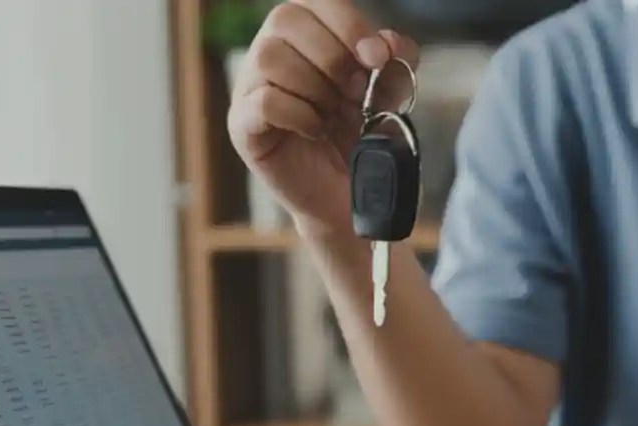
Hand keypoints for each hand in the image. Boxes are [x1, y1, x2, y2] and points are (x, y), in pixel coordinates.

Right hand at [226, 0, 419, 231]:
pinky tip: (314, 131)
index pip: (314, 1)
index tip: (375, 58)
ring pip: (270, 56)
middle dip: (331, 57)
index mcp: (304, 36)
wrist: (352, 194)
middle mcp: (269, 53)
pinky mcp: (242, 126)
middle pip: (285, 19)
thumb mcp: (390, 95)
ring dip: (314, 88)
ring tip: (330, 116)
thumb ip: (396, 63)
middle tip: (351, 94)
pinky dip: (300, 115)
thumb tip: (387, 43)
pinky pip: (264, 101)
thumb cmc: (363, 137)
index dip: (348, 24)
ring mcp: (248, 88)